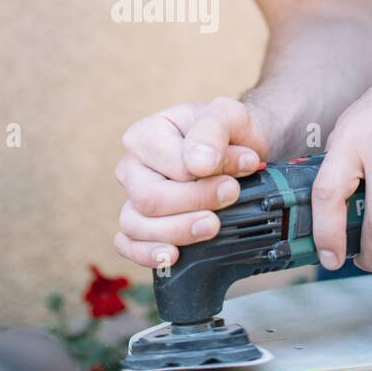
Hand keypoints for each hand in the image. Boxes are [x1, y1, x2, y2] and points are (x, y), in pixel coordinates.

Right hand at [114, 97, 270, 270]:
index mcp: (145, 135)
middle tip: (231, 195)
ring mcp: (133, 198)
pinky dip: (147, 254)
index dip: (207, 174)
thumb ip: (213, 130)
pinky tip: (174, 255)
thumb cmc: (228, 131)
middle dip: (194, 203)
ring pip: (135, 225)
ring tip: (212, 226)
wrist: (240, 149)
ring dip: (177, 231)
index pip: (170, 166)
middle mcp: (132, 167)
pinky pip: (126, 244)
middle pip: (148, 199)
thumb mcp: (228, 115)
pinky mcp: (139, 224)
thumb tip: (200, 163)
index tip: (245, 165)